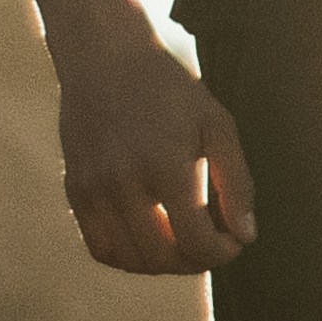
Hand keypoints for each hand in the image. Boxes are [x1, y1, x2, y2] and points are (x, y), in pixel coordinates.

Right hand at [52, 1, 258, 276]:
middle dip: (196, 261)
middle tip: (211, 244)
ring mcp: (94, 189)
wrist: (105, 56)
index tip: (234, 241)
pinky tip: (149, 240)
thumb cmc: (170, 89)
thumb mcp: (217, 125)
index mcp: (166, 166)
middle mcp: (125, 182)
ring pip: (130, 260)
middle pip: (163, 258)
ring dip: (163, 264)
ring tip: (183, 244)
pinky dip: (128, 256)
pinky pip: (100, 247)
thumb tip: (246, 237)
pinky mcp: (75, 189)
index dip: (223, 253)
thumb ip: (237, 183)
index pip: (197, 242)